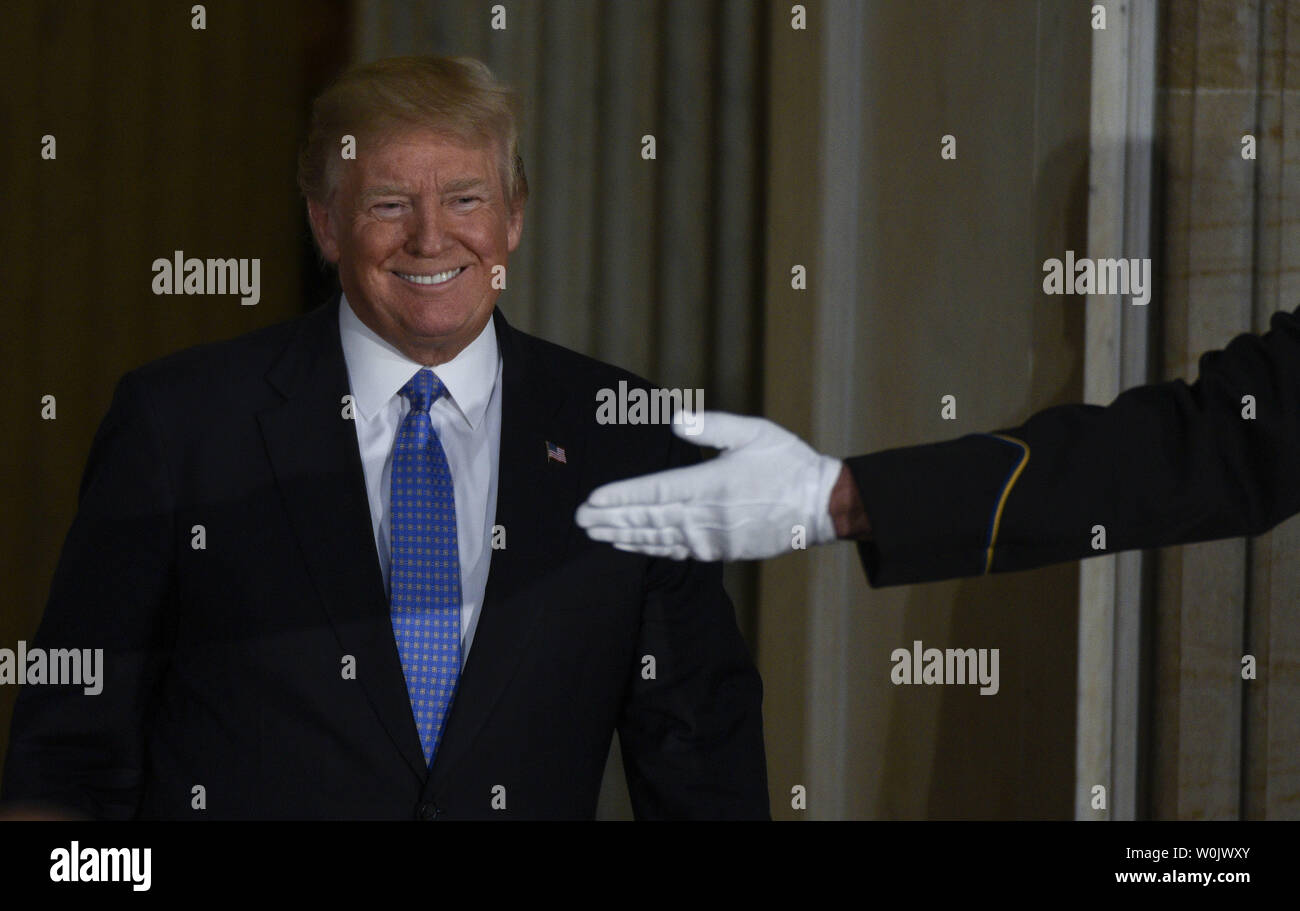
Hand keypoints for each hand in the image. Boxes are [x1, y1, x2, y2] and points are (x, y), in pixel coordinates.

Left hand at [574, 411, 843, 560]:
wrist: (821, 506)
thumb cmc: (788, 463)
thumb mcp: (754, 432)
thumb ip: (712, 427)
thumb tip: (675, 421)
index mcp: (711, 484)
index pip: (655, 492)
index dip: (621, 497)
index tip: (593, 500)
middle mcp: (707, 516)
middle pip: (649, 520)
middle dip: (611, 519)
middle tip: (580, 520)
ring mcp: (714, 538)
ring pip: (659, 539)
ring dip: (625, 536)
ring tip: (597, 534)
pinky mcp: (722, 551)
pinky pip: (678, 552)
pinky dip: (651, 549)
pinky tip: (633, 546)